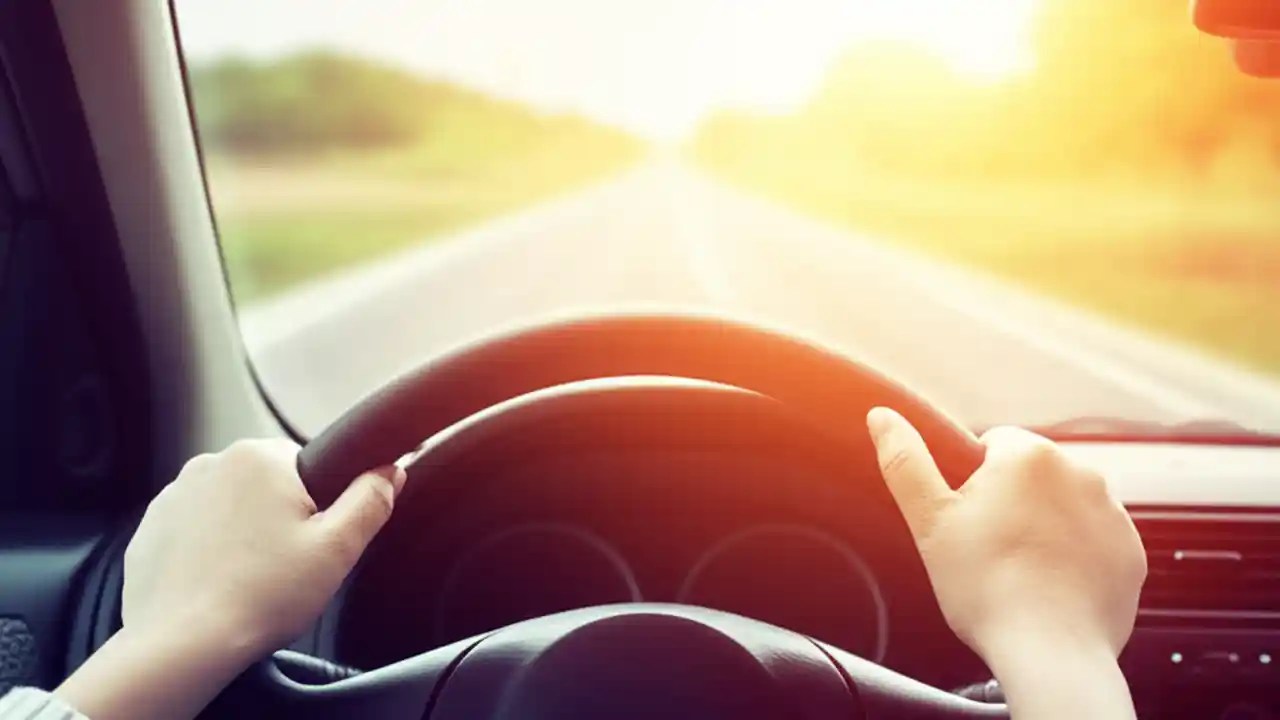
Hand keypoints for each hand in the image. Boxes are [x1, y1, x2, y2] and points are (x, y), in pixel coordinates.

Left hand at [123, 438, 405, 656]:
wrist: (182, 644)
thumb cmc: (259, 597)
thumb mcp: (337, 550)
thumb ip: (370, 502)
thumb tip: (387, 474)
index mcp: (260, 457)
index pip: (306, 464)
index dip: (317, 506)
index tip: (312, 541)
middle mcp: (211, 464)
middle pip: (267, 486)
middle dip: (279, 519)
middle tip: (285, 565)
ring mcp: (175, 495)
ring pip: (231, 508)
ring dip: (243, 534)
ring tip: (249, 579)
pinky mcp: (151, 528)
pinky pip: (195, 531)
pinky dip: (209, 552)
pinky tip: (220, 583)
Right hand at [867, 408, 1144, 718]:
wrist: (1049, 653)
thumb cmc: (985, 587)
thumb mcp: (929, 521)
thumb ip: (905, 461)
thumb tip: (881, 416)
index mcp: (1029, 455)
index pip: (994, 444)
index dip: (973, 481)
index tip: (967, 518)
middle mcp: (1081, 471)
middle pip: (1032, 474)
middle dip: (1012, 501)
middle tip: (988, 548)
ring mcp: (1113, 513)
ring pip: (1064, 505)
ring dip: (1045, 525)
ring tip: (1020, 571)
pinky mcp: (1131, 552)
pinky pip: (1095, 540)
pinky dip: (1076, 555)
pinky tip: (1052, 585)